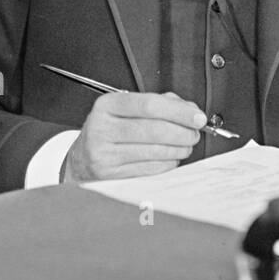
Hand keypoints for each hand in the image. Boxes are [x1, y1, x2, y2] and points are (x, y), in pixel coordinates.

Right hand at [62, 91, 205, 182]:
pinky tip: (170, 158)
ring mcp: (105, 154)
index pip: (150, 105)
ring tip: (185, 145)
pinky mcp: (111, 175)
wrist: (81, 159)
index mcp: (107, 105)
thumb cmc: (110, 131)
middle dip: (183, 132)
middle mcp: (102, 128)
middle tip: (194, 133)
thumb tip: (189, 110)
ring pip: (156, 151)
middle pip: (155, 129)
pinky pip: (151, 169)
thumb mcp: (126, 109)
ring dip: (179, 149)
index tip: (198, 117)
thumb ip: (159, 104)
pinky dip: (168, 163)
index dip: (179, 111)